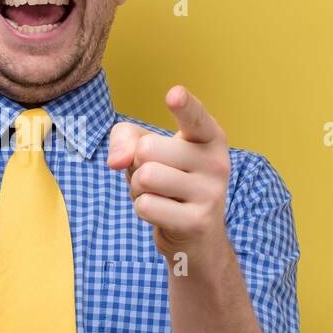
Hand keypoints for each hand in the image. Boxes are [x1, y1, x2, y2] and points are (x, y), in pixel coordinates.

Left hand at [106, 85, 231, 260]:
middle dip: (137, 166)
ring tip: (160, 195)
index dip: (184, 105)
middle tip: (159, 180)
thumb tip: (116, 160)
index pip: (194, 117)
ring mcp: (211, 193)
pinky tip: (163, 214)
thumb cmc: (169, 182)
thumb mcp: (146, 151)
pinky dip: (143, 210)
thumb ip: (125, 138)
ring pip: (145, 177)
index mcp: (209, 137)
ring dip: (138, 189)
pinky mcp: (198, 221)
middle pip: (146, 149)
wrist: (196, 238)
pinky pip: (146, 205)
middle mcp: (217, 162)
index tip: (174, 93)